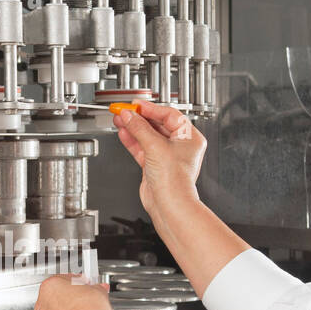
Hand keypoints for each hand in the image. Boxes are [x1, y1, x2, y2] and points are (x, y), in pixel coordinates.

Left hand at [34, 274, 122, 309]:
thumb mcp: (98, 292)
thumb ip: (95, 288)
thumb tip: (98, 289)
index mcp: (50, 287)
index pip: (62, 280)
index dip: (76, 282)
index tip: (84, 286)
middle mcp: (42, 306)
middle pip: (55, 299)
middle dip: (69, 300)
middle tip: (85, 302)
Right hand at [114, 100, 206, 214]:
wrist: (169, 205)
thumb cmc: (175, 180)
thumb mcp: (155, 146)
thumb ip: (140, 128)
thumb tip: (129, 115)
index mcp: (189, 137)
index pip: (169, 115)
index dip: (151, 109)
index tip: (136, 105)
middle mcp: (180, 146)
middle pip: (157, 125)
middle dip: (139, 118)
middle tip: (125, 111)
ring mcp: (166, 156)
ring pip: (147, 136)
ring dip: (133, 128)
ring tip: (120, 120)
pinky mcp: (154, 165)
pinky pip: (142, 148)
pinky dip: (132, 141)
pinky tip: (123, 133)